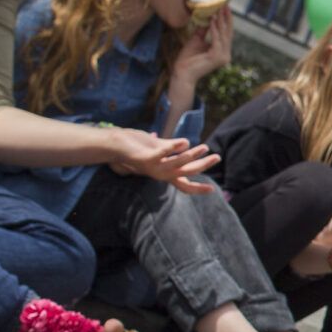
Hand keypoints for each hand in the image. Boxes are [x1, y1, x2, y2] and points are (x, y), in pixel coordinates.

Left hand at [104, 129, 219, 192]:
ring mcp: (154, 167)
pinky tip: (186, 141)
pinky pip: (163, 153)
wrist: (115, 145)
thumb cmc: (136, 146)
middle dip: (203, 166)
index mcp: (165, 174)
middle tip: (217, 157)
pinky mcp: (146, 158)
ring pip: (178, 164)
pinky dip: (174, 148)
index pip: (185, 185)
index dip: (199, 189)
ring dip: (193, 156)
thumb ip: (171, 148)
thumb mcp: (158, 148)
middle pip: (187, 173)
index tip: (213, 189)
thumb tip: (184, 144)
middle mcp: (160, 174)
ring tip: (205, 147)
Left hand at [176, 8, 232, 81]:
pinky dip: (214, 29)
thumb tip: (206, 18)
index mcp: (222, 51)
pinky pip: (217, 40)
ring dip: (220, 21)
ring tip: (218, 9)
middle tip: (224, 5)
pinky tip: (212, 19)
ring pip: (223, 35)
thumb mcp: (196, 40)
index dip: (226, 20)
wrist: (182, 73)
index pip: (226, 33)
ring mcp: (223, 57)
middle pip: (227, 33)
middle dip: (226, 18)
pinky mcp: (217, 57)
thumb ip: (203, 31)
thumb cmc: (188, 59)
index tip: (224, 7)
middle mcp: (226, 54)